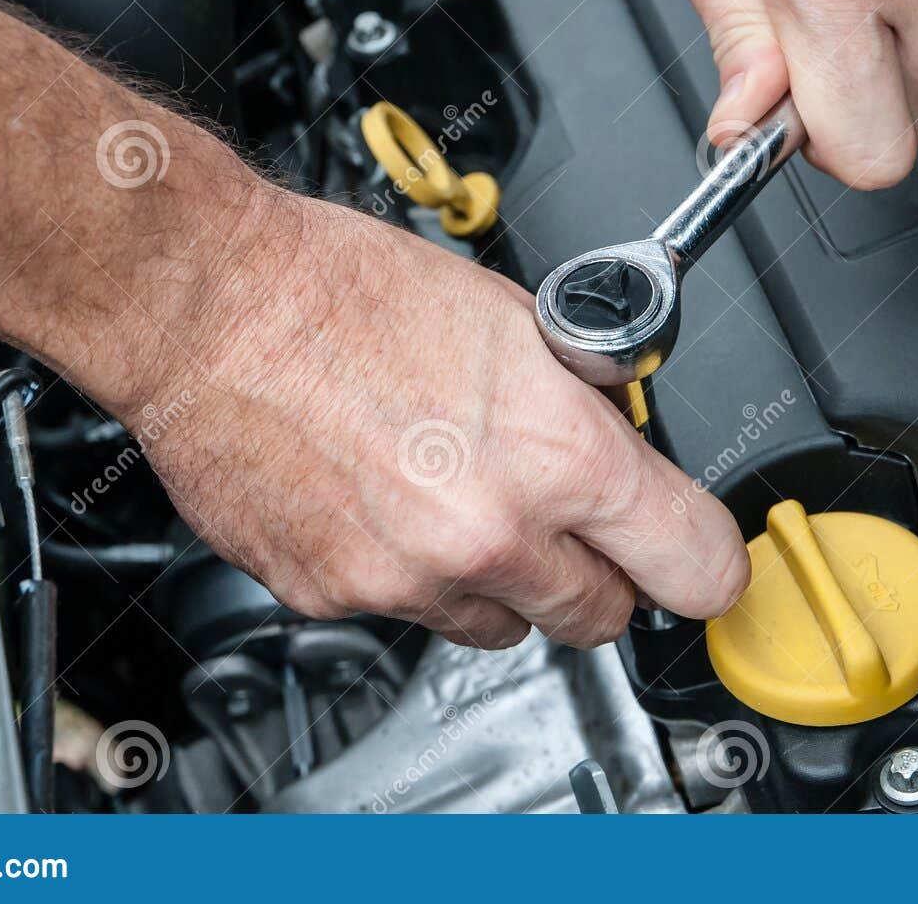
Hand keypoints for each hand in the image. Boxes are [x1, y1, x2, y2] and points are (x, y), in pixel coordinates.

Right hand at [129, 191, 750, 648]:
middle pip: (605, 618)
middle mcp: (493, 533)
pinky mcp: (336, 599)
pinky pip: (411, 616)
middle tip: (569, 523)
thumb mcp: (516, 319)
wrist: (212, 306)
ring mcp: (410, 579)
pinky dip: (412, 576)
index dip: (705, 564)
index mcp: (560, 453)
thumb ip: (585, 404)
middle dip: (600, 576)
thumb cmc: (346, 290)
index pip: (696, 566)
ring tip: (452, 496)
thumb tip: (622, 447)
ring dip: (502, 582)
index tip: (695, 560)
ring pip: (504, 627)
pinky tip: (383, 502)